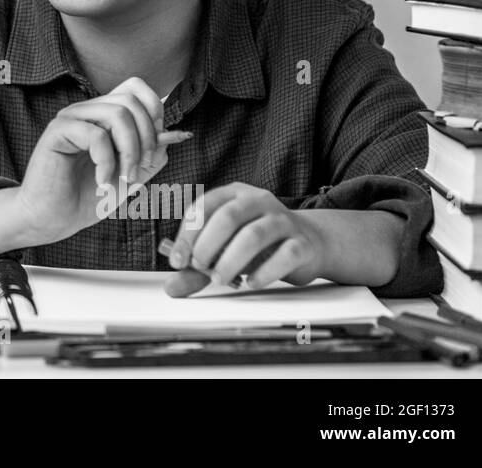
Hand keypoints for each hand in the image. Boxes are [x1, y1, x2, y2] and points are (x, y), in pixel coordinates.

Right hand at [14, 77, 168, 245]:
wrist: (52, 219)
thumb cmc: (86, 197)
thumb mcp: (131, 175)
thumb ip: (152, 154)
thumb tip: (174, 133)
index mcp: (103, 114)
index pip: (136, 87)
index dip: (154, 112)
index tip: (155, 147)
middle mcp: (86, 110)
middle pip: (131, 100)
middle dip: (147, 138)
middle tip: (140, 171)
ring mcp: (70, 118)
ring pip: (117, 114)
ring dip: (130, 151)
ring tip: (124, 179)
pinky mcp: (57, 132)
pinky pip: (96, 134)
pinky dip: (107, 162)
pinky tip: (101, 182)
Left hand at [163, 183, 328, 296]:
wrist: (310, 243)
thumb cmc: (259, 245)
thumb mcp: (225, 250)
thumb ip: (197, 267)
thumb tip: (171, 287)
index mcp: (234, 194)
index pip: (204, 206)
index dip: (187, 234)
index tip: (178, 261)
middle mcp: (258, 200)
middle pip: (227, 217)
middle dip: (207, 245)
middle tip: (199, 267)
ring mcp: (283, 220)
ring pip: (253, 235)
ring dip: (230, 261)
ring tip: (219, 279)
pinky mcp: (302, 243)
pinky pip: (284, 255)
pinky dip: (264, 272)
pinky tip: (250, 283)